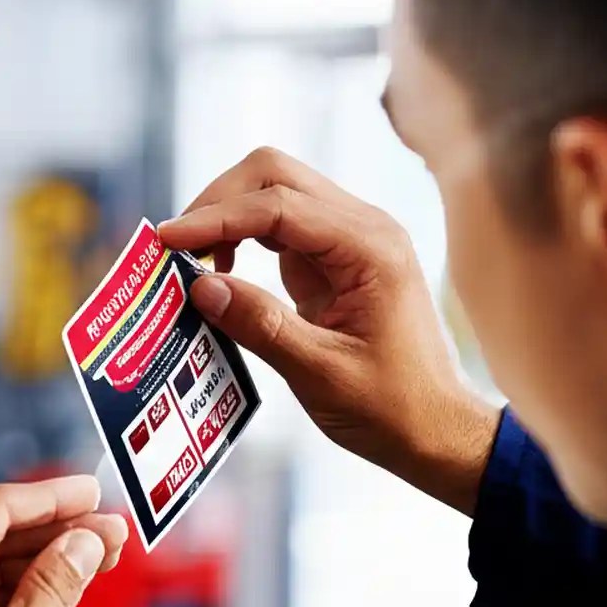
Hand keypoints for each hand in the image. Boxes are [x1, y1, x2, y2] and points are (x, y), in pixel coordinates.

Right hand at [160, 147, 497, 513]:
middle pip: (276, 176)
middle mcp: (364, 229)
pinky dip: (242, 238)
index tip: (168, 241)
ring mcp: (350, 241)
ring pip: (275, 193)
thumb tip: (201, 286)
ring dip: (228, 217)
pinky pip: (280, 228)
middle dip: (219, 201)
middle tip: (177, 247)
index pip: (278, 206)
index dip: (216, 219)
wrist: (437, 430)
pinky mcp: (335, 261)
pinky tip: (221, 273)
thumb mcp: (321, 373)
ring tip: (192, 261)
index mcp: (370, 248)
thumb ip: (260, 325)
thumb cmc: (393, 408)